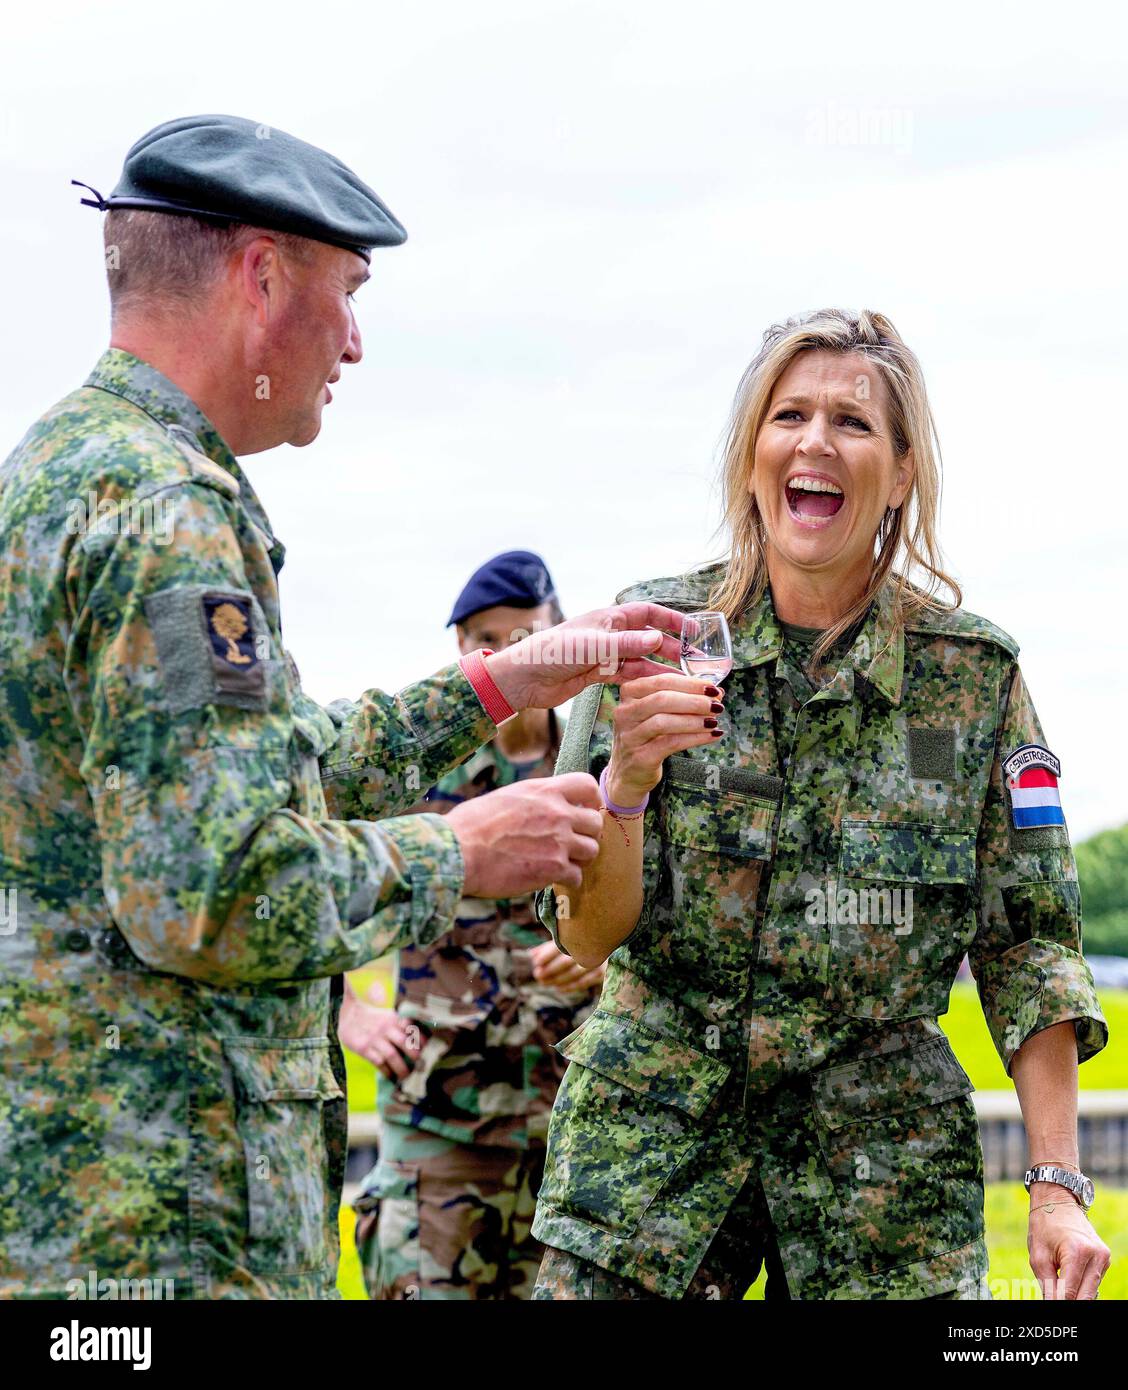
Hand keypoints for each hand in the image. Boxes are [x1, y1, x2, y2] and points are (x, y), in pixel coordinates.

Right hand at [338, 994, 420, 1081]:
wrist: (349, 1013)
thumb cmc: (373, 1017)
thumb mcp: (388, 1015)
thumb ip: (400, 1024)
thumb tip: (418, 1038)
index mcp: (393, 1018)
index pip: (411, 1028)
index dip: (421, 1039)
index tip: (428, 1050)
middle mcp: (385, 1028)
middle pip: (404, 1042)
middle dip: (414, 1056)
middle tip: (421, 1067)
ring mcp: (374, 1038)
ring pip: (392, 1055)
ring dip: (401, 1068)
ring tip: (407, 1077)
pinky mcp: (363, 1048)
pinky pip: (378, 1062)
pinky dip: (386, 1071)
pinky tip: (391, 1077)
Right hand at [448, 772, 603, 895]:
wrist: (457, 851)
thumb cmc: (470, 825)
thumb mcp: (506, 798)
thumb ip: (532, 802)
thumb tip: (538, 808)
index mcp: (543, 790)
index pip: (587, 784)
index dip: (591, 800)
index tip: (584, 810)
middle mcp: (556, 813)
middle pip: (595, 823)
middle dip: (586, 835)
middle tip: (570, 843)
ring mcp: (558, 841)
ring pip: (591, 851)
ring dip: (579, 859)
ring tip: (560, 862)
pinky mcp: (553, 868)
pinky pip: (577, 876)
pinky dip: (567, 880)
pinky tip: (551, 878)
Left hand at [483, 602, 686, 710]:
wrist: (524, 678)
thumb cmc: (553, 652)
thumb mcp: (593, 646)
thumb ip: (626, 644)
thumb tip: (658, 639)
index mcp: (608, 618)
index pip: (648, 613)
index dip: (672, 621)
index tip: (694, 631)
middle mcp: (609, 634)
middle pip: (648, 638)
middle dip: (671, 648)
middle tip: (695, 662)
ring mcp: (604, 655)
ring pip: (640, 660)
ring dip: (660, 668)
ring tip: (683, 680)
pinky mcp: (597, 674)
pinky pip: (627, 676)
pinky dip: (643, 681)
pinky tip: (659, 689)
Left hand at [528, 938, 605, 991]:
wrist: (610, 941)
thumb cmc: (583, 941)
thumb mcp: (566, 940)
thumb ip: (549, 947)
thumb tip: (531, 954)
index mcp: (580, 934)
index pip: (561, 945)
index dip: (547, 954)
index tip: (535, 962)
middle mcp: (590, 947)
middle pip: (567, 961)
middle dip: (550, 969)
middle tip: (537, 975)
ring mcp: (598, 960)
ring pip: (575, 973)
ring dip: (557, 979)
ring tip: (544, 983)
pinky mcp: (603, 972)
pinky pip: (585, 982)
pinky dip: (571, 986)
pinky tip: (559, 989)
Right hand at [605, 671, 724, 804]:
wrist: (629, 772)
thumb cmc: (648, 736)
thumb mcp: (659, 712)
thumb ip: (683, 698)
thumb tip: (717, 692)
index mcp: (630, 693)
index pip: (661, 681)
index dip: (689, 684)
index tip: (712, 688)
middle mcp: (625, 712)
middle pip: (661, 699)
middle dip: (694, 701)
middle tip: (717, 705)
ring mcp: (629, 736)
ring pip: (664, 722)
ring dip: (694, 720)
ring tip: (714, 721)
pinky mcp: (640, 757)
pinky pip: (670, 743)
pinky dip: (694, 738)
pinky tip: (711, 735)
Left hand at [1028, 1188, 1110, 1298]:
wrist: (1057, 1201)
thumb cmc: (1044, 1226)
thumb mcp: (1038, 1256)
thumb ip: (1047, 1285)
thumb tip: (1053, 1303)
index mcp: (1077, 1252)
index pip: (1070, 1292)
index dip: (1058, 1302)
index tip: (1049, 1303)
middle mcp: (1096, 1255)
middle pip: (1085, 1296)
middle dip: (1068, 1300)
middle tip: (1053, 1298)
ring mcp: (1104, 1257)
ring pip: (1090, 1291)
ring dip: (1074, 1293)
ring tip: (1057, 1284)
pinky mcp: (1105, 1259)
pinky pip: (1093, 1282)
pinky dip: (1080, 1285)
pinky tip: (1067, 1277)